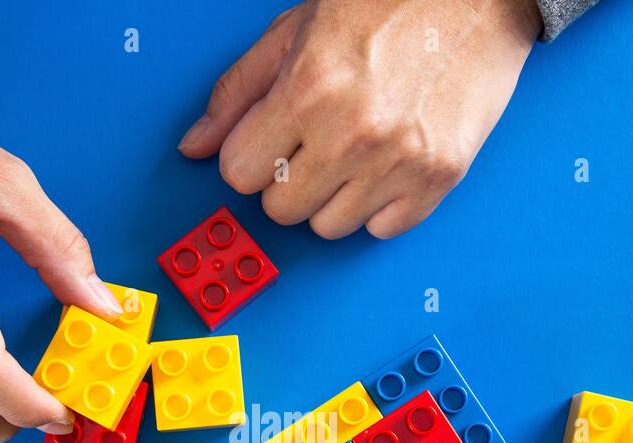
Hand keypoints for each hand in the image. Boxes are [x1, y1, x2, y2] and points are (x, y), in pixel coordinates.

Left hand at [178, 0, 540, 238]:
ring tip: (351, 151)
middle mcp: (351, 133)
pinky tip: (384, 164)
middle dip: (285, 180)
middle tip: (311, 143)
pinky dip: (378, 205)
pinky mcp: (438, 178)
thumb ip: (239, 91)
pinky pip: (381, 229)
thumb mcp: (295, 30)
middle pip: (279, 209)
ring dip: (330, 197)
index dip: (248, 155)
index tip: (268, 140)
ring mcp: (398, 161)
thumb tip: (195, 144)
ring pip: (328, 226)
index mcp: (309, 90)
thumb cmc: (391, 2)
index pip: (238, 172)